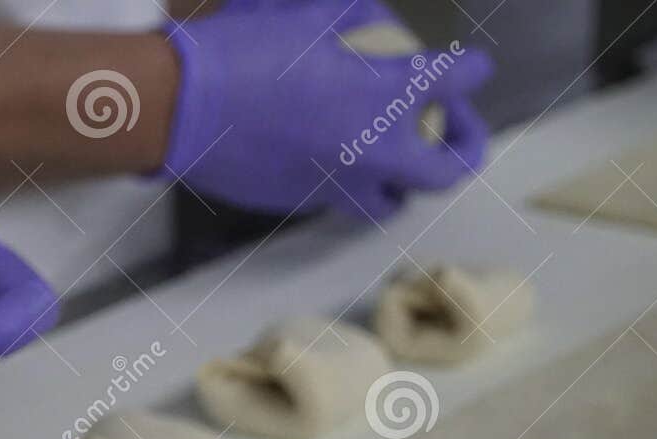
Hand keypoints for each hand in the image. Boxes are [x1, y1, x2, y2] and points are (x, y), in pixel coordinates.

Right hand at [163, 0, 492, 220]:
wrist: (182, 107)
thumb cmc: (243, 51)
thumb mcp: (310, 16)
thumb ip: (359, 21)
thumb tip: (380, 27)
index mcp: (383, 94)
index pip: (454, 82)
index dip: (471, 72)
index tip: (474, 68)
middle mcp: (373, 149)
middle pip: (447, 169)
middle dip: (465, 147)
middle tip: (459, 129)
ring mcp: (339, 184)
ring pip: (395, 199)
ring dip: (408, 179)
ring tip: (402, 158)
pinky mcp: (304, 202)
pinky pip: (346, 200)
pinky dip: (357, 181)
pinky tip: (340, 156)